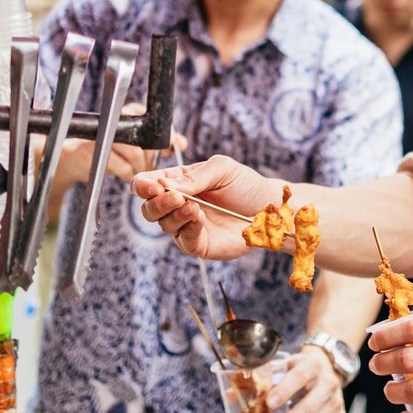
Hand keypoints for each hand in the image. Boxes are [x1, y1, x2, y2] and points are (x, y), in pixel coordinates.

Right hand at [131, 154, 276, 259]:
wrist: (270, 208)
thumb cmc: (245, 184)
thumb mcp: (222, 169)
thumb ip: (195, 176)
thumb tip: (167, 185)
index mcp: (178, 182)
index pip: (147, 183)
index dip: (143, 185)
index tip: (153, 186)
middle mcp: (178, 205)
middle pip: (148, 208)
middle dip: (157, 202)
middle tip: (175, 197)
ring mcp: (186, 225)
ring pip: (164, 224)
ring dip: (174, 214)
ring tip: (193, 206)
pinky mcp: (198, 243)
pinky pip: (183, 240)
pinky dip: (188, 228)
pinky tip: (199, 218)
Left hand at [267, 345, 346, 412]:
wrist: (327, 367)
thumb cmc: (299, 368)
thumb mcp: (285, 365)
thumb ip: (264, 377)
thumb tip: (236, 395)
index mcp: (312, 365)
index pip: (299, 377)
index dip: (284, 390)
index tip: (269, 404)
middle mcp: (328, 382)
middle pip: (308, 407)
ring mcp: (336, 401)